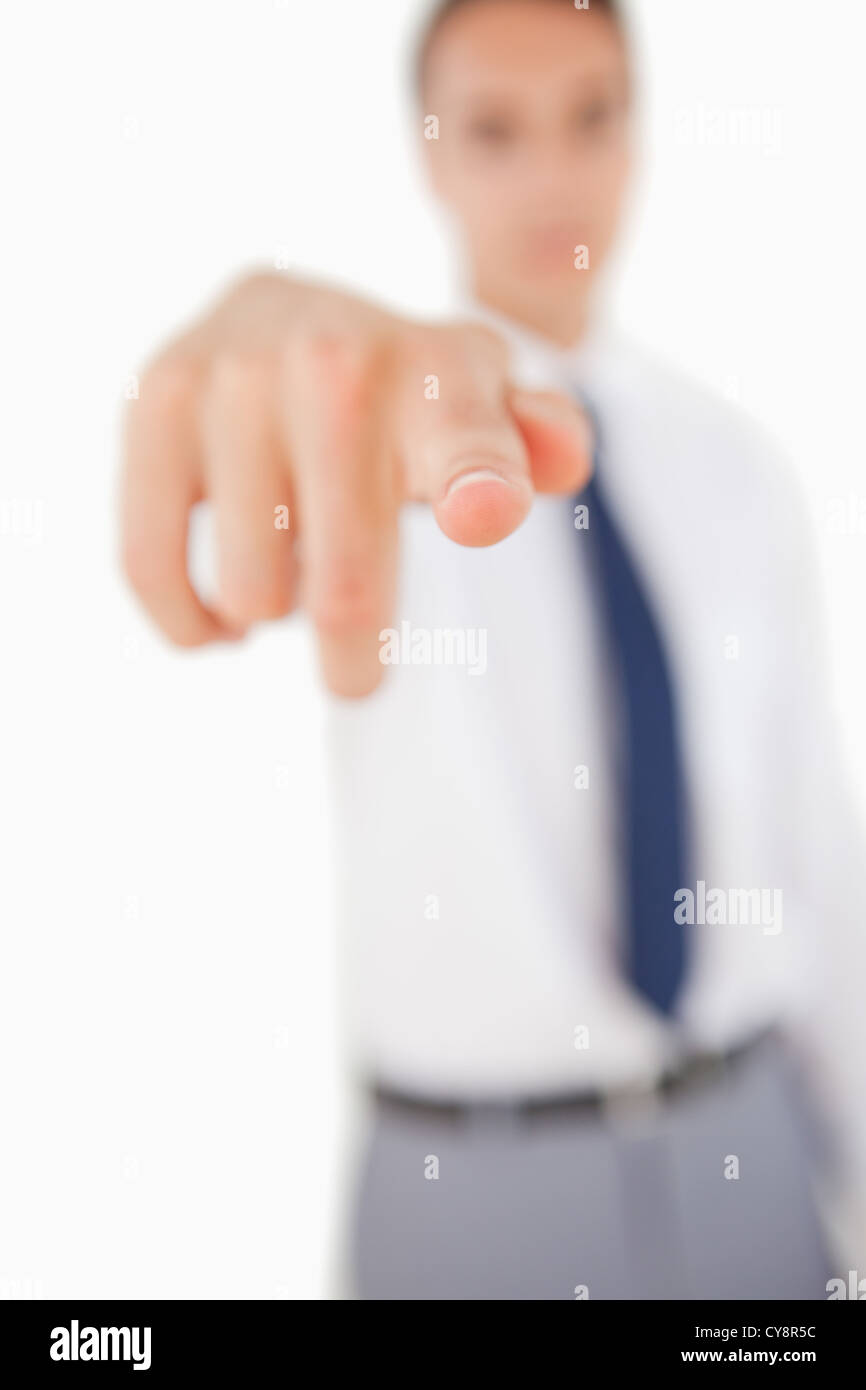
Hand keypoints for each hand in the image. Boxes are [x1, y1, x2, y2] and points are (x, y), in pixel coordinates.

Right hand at [121, 271, 591, 695]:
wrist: (295, 314)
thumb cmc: (409, 399)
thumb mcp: (489, 414)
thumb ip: (538, 442)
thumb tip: (561, 461)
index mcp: (440, 370)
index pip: (466, 442)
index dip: (478, 482)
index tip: (483, 514)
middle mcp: (333, 356)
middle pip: (342, 579)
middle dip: (354, 656)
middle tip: (357, 674)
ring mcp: (234, 372)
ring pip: (251, 589)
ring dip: (276, 610)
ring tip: (292, 572)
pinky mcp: (153, 399)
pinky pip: (153, 563)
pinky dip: (189, 619)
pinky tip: (221, 621)